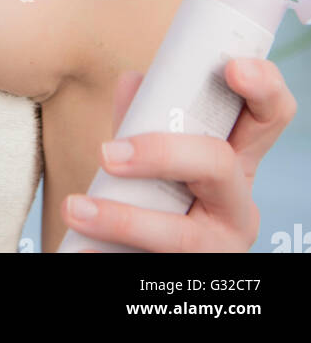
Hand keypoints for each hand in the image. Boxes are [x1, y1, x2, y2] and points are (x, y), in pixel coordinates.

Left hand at [61, 59, 297, 251]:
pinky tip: (83, 250)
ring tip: (75, 208)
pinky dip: (111, 258)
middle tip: (106, 154)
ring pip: (182, 234)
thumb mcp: (161, 155)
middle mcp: (238, 204)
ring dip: (122, 220)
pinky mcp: (195, 278)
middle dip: (163, 154)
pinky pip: (155, 268)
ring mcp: (221, 247)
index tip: (233, 68)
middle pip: (220, 165)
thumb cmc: (161, 193)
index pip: (270, 115)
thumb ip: (145, 116)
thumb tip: (131, 81)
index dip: (264, 87)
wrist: (154, 257)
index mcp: (237, 158)